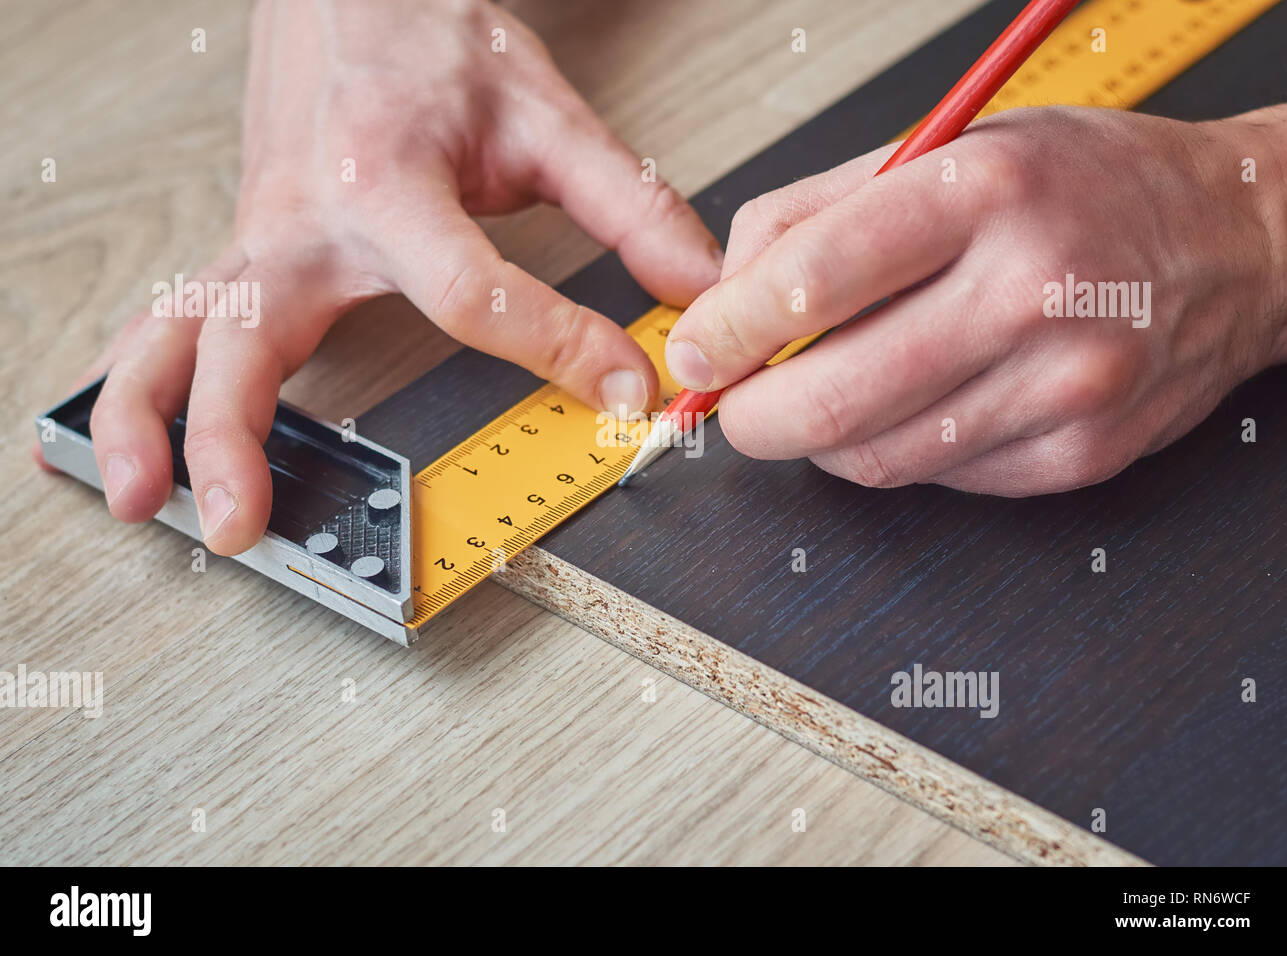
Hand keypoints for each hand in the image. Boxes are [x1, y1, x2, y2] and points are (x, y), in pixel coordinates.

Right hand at [49, 0, 720, 552]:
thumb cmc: (430, 42)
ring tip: (140, 498)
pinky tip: (131, 440)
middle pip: (254, 336)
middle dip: (239, 435)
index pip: (472, 293)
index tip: (623, 391)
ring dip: (153, 418)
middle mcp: (304, 221)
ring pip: (179, 333)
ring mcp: (261, 243)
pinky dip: (141, 380)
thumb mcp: (544, 113)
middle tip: (247, 522)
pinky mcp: (247, 255)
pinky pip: (173, 320)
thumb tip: (695, 286)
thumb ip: (625, 203)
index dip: (558, 349)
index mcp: (385, 180)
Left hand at [665, 104, 1286, 495]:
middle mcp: (1031, 290)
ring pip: (876, 458)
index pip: (813, 280)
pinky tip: (911, 405)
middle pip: (834, 398)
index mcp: (985, 190)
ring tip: (818, 398)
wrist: (1236, 239)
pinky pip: (937, 477)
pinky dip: (896, 451)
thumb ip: (815, 213)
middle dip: (752, 417)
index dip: (728, 331)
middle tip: (732, 404)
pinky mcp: (1078, 454)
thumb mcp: (948, 148)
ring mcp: (1063, 385)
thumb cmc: (1084, 185)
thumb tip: (723, 298)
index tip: (699, 350)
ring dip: (817, 442)